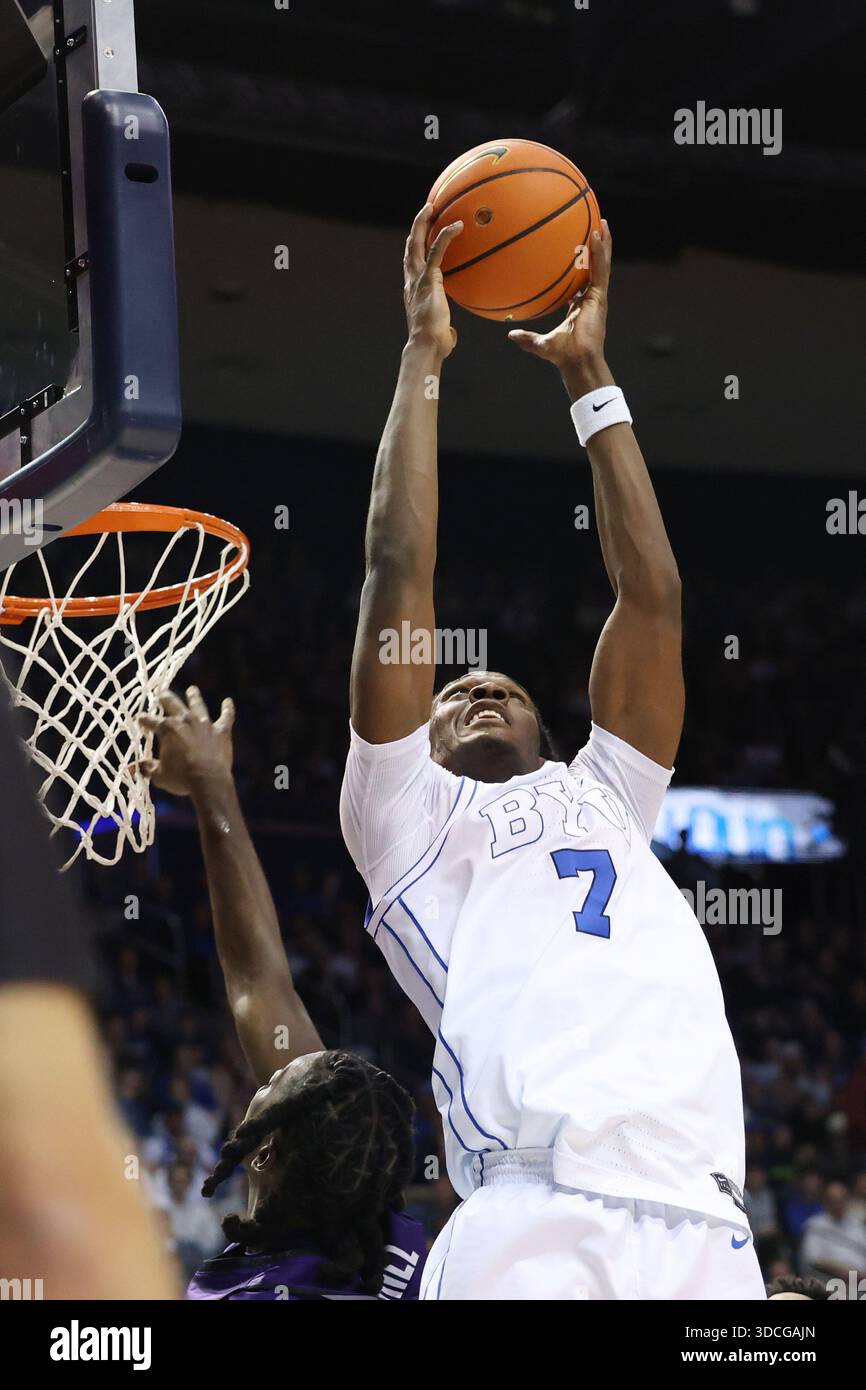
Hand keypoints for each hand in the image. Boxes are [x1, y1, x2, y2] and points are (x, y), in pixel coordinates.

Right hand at [138, 687, 234, 798]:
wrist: (208, 781)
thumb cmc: (181, 778)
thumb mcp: (160, 775)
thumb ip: (146, 768)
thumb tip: (131, 769)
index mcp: (166, 729)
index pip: (150, 721)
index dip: (143, 720)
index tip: (140, 720)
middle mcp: (185, 720)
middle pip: (172, 703)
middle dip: (165, 698)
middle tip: (162, 694)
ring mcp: (204, 724)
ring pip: (197, 704)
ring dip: (194, 696)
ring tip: (192, 690)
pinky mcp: (221, 731)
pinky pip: (226, 717)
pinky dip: (227, 709)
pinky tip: (228, 701)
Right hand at [403, 204, 462, 358]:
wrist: (427, 345)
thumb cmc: (434, 345)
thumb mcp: (439, 333)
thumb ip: (444, 328)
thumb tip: (451, 333)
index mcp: (412, 291)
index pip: (411, 264)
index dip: (414, 248)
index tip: (420, 236)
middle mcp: (411, 281)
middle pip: (410, 247)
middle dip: (416, 227)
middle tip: (426, 211)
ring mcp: (418, 278)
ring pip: (416, 242)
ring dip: (422, 222)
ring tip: (431, 206)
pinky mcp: (429, 278)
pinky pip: (437, 250)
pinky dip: (446, 236)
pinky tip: (458, 225)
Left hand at [507, 219, 613, 399]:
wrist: (577, 362)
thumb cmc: (562, 355)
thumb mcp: (540, 343)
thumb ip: (526, 337)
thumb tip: (510, 333)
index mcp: (579, 306)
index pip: (580, 280)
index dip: (581, 266)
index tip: (578, 251)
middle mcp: (589, 298)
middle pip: (594, 267)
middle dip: (595, 247)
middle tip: (594, 226)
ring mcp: (596, 296)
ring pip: (602, 264)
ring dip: (603, 243)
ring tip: (601, 222)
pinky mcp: (599, 296)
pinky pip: (600, 269)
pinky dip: (600, 252)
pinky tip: (598, 234)